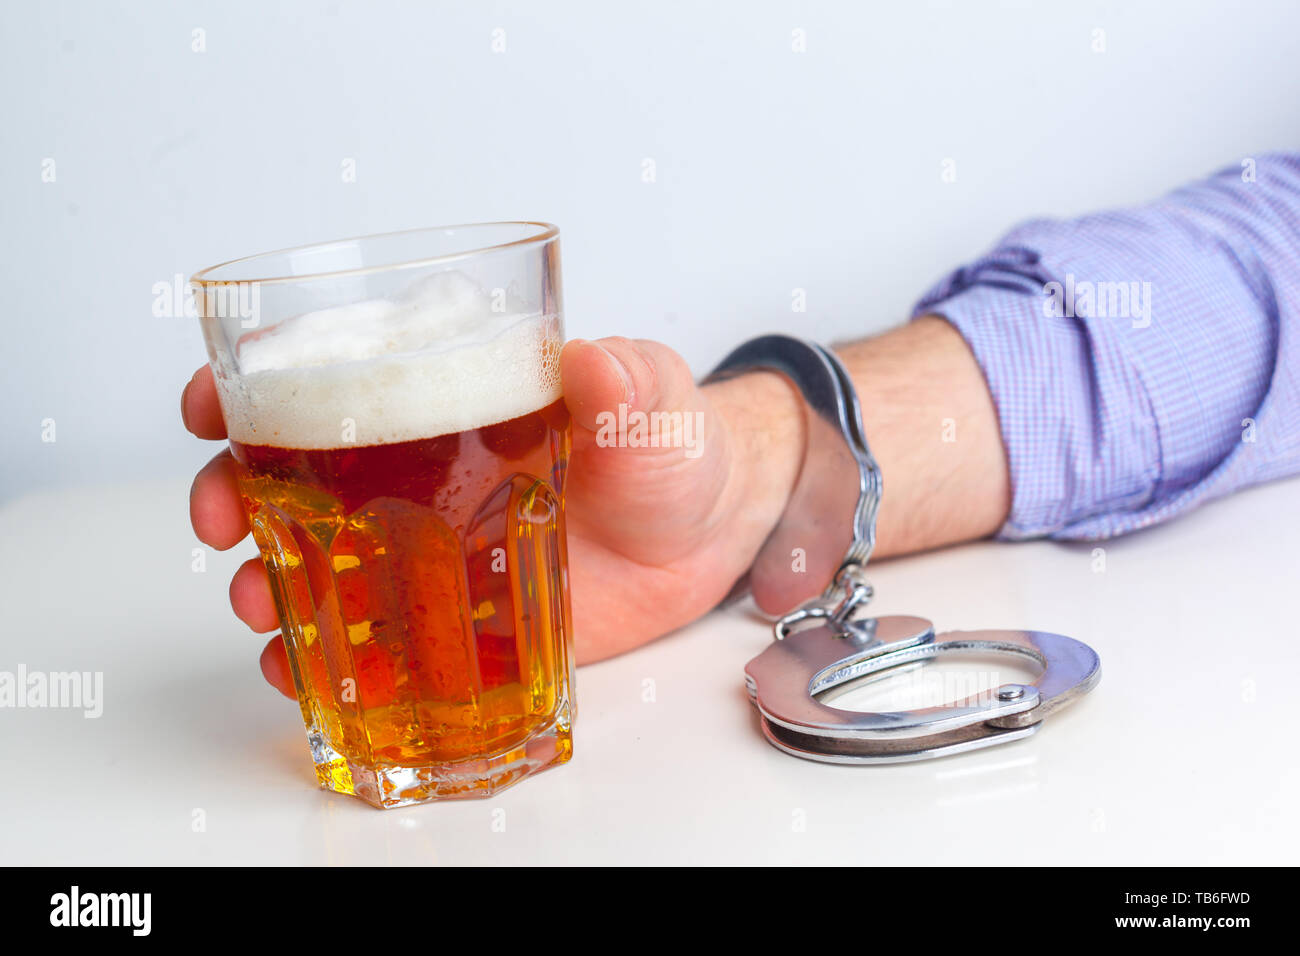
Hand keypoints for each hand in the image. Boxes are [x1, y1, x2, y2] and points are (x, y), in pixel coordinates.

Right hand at [183, 338, 803, 697]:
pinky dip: (332, 658)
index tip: (211, 404)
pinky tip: (310, 675)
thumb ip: (628, 384)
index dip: (254, 384)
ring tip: (262, 607)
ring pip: (319, 559)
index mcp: (451, 395)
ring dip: (268, 580)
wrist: (707, 535)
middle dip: (231, 493)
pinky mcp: (459, 619)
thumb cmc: (671, 447)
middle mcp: (423, 469)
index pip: (332, 372)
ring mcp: (433, 547)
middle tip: (219, 522)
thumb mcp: (654, 404)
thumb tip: (594, 360)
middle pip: (293, 473)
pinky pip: (377, 639)